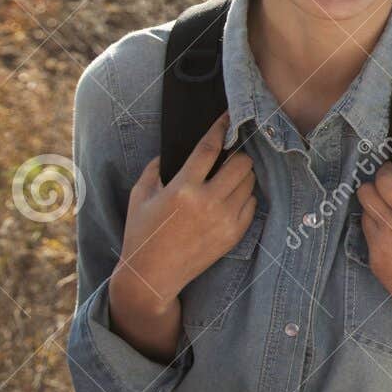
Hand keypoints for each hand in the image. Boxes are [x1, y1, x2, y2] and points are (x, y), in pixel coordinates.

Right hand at [108, 111, 255, 359]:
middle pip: (241, 163)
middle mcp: (207, 202)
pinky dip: (245, 197)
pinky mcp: (234, 234)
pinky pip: (252, 204)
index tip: (228, 116)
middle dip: (237, 155)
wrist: (153, 275)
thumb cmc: (142, 233)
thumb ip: (155, 168)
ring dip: (242, 175)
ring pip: (249, 183)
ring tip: (228, 178)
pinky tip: (230, 198)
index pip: (210, 148)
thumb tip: (172, 151)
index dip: (221, 128)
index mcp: (182, 188)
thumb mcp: (139, 196)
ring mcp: (224, 219)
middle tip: (229, 156)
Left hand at [355, 162, 391, 367]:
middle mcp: (391, 230)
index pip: (385, 183)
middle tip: (386, 187)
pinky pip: (368, 237)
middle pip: (364, 194)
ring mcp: (379, 248)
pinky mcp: (374, 263)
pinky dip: (376, 230)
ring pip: (363, 215)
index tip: (390, 169)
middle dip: (373, 185)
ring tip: (390, 212)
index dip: (385, 170)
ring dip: (373, 208)